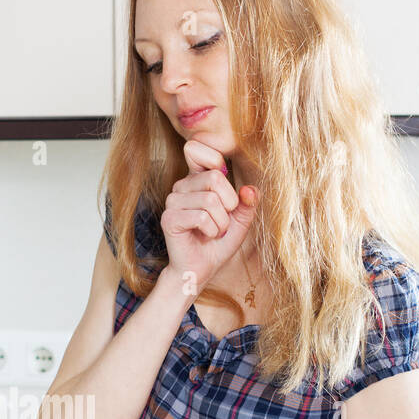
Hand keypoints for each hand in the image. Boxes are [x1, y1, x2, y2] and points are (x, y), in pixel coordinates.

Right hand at [160, 139, 260, 295]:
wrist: (201, 269)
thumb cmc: (218, 243)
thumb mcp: (240, 220)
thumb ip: (248, 202)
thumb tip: (249, 189)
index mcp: (196, 179)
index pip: (196, 149)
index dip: (215, 161)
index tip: (224, 188)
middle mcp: (182, 186)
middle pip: (214, 178)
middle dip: (229, 205)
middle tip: (224, 221)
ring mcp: (172, 202)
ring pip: (210, 200)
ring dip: (221, 223)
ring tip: (215, 232)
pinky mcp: (169, 218)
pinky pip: (201, 217)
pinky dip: (212, 230)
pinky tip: (206, 236)